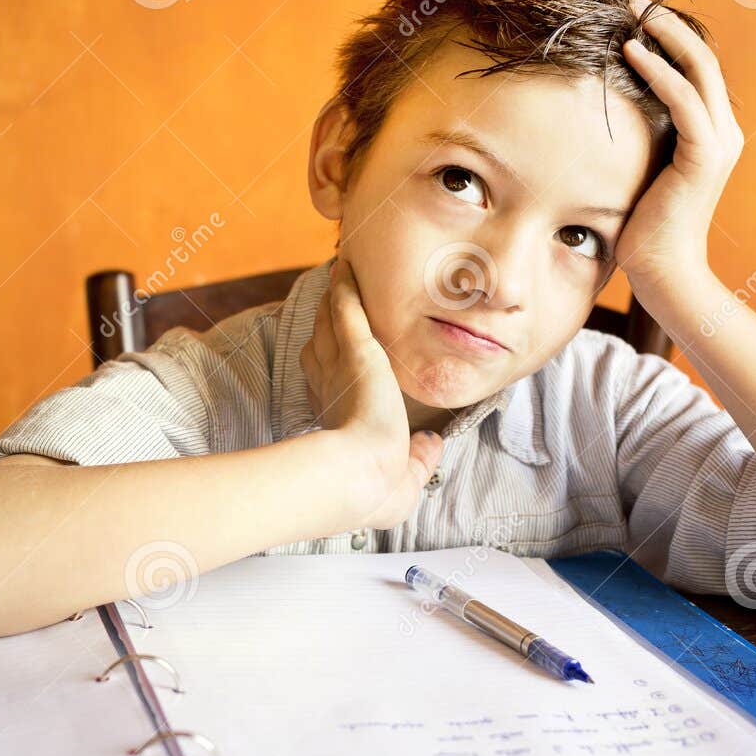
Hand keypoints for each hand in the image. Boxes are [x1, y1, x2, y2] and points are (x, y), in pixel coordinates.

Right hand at [300, 256, 444, 528]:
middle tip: (333, 295)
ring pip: (331, 320)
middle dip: (327, 319)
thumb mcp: (406, 477)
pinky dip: (344, 286)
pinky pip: (347, 308)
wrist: (363, 477)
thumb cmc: (376, 489)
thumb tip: (432, 443)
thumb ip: (420, 457)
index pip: (329, 380)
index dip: (330, 362)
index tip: (336, 351)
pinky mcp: (358, 351)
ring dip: (334, 297)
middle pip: (323, 341)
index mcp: (340, 416)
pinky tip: (345, 265)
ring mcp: (341, 365)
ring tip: (340, 271)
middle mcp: (332, 386)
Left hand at [615, 0, 745, 296]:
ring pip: (698, 69)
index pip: (696, 68)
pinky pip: (684, 101)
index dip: (670, 34)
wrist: (664, 273)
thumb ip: (638, 137)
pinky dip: (660, 72)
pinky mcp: (704, 156)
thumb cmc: (643, 228)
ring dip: (665, 34)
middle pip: (703, 57)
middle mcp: (724, 131)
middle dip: (668, 22)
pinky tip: (632, 51)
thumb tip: (603, 110)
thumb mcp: (639, 170)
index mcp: (712, 132)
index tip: (635, 11)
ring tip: (633, 11)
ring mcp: (719, 142)